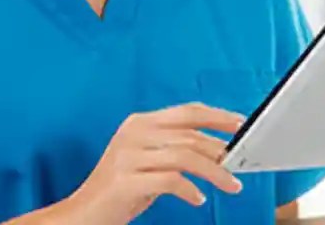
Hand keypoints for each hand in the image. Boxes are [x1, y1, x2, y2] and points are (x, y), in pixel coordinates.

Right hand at [58, 103, 245, 224]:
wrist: (82, 214)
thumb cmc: (121, 189)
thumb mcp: (149, 160)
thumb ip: (176, 148)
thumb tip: (221, 149)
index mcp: (140, 122)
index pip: (187, 111)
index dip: (218, 116)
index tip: (242, 125)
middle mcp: (134, 133)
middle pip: (190, 135)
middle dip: (221, 151)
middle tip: (240, 165)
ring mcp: (127, 156)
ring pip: (185, 156)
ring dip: (215, 172)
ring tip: (231, 185)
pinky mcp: (124, 180)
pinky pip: (170, 180)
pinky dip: (190, 190)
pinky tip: (198, 199)